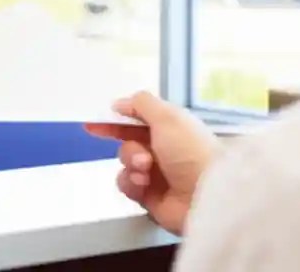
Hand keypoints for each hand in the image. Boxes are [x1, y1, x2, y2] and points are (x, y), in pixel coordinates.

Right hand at [85, 92, 222, 234]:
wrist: (206, 195)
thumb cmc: (191, 151)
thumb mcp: (167, 116)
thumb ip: (141, 104)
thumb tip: (120, 103)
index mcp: (171, 129)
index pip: (138, 120)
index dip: (116, 119)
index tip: (93, 123)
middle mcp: (164, 151)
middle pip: (128, 142)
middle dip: (129, 147)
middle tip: (142, 156)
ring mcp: (157, 175)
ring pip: (125, 164)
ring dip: (131, 164)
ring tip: (146, 171)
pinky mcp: (150, 197)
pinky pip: (127, 185)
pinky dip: (132, 183)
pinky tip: (144, 185)